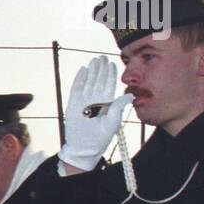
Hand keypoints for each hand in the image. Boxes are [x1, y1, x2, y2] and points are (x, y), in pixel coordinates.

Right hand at [59, 56, 132, 172]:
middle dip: (101, 68)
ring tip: (94, 60)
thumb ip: (119, 107)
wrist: (84, 147)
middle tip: (102, 56)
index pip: (109, 84)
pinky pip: (77, 88)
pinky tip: (83, 69)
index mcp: (106, 103)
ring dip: (92, 70)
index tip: (113, 63)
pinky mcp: (73, 103)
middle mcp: (95, 99)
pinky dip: (79, 78)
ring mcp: (84, 100)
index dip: (111, 74)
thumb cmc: (100, 137)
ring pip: (89, 81)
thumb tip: (130, 95)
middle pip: (99, 80)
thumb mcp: (113, 122)